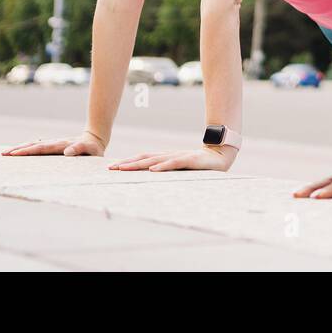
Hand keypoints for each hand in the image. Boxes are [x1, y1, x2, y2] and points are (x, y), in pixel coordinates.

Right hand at [2, 131, 105, 156]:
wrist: (94, 139)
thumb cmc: (93, 149)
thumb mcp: (90, 150)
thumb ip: (79, 149)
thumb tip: (67, 153)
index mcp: (62, 145)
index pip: (42, 148)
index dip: (29, 151)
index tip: (16, 153)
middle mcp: (55, 143)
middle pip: (34, 145)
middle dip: (19, 150)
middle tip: (4, 154)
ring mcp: (52, 144)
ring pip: (33, 145)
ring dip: (20, 149)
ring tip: (5, 153)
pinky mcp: (52, 146)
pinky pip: (36, 147)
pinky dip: (25, 149)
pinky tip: (16, 152)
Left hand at [108, 144, 236, 172]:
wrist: (220, 156)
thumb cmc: (199, 165)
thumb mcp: (179, 168)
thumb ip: (167, 170)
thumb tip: (150, 176)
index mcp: (165, 157)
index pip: (143, 158)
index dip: (128, 162)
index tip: (112, 167)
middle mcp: (169, 155)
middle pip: (144, 158)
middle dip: (127, 164)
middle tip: (111, 168)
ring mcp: (179, 157)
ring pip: (155, 160)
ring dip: (138, 165)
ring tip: (125, 169)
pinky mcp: (190, 160)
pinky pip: (174, 163)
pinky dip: (162, 166)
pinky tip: (153, 170)